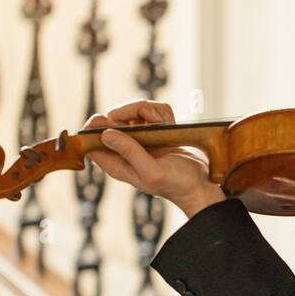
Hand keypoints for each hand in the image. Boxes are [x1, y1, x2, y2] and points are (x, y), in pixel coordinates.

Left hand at [83, 100, 225, 217]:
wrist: (202, 185)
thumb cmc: (177, 185)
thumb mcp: (151, 172)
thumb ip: (129, 153)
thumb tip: (106, 134)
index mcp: (118, 163)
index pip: (92, 142)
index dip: (94, 126)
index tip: (107, 119)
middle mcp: (128, 150)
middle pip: (113, 119)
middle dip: (128, 111)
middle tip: (146, 119)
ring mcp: (144, 140)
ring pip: (134, 111)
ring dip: (148, 110)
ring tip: (162, 123)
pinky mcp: (159, 133)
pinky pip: (154, 112)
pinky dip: (162, 112)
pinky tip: (169, 123)